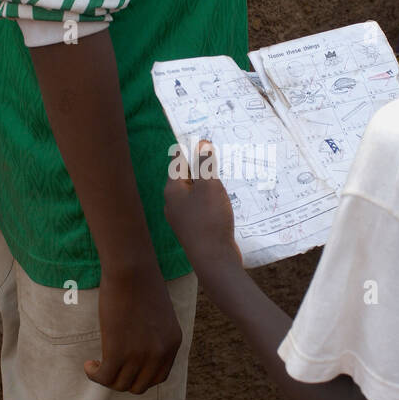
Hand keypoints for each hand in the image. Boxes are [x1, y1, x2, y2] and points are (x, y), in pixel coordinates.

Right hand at [85, 264, 182, 395]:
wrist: (131, 270)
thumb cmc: (141, 284)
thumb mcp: (160, 316)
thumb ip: (155, 337)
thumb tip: (136, 352)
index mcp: (172, 344)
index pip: (159, 378)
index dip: (140, 377)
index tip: (126, 368)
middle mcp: (159, 353)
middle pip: (139, 386)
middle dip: (122, 380)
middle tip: (109, 367)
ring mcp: (140, 355)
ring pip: (120, 384)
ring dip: (106, 378)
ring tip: (96, 364)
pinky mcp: (118, 351)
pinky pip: (104, 377)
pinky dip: (94, 375)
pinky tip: (89, 365)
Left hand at [163, 140, 243, 278]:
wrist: (214, 259)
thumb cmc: (209, 219)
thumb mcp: (209, 186)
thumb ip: (205, 164)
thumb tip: (201, 143)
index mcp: (172, 191)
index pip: (179, 162)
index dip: (192, 150)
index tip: (205, 140)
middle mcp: (173, 204)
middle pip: (187, 178)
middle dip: (202, 167)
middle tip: (218, 155)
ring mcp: (184, 218)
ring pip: (196, 194)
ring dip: (209, 184)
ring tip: (225, 175)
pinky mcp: (196, 229)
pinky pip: (203, 208)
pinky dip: (212, 200)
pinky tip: (225, 200)